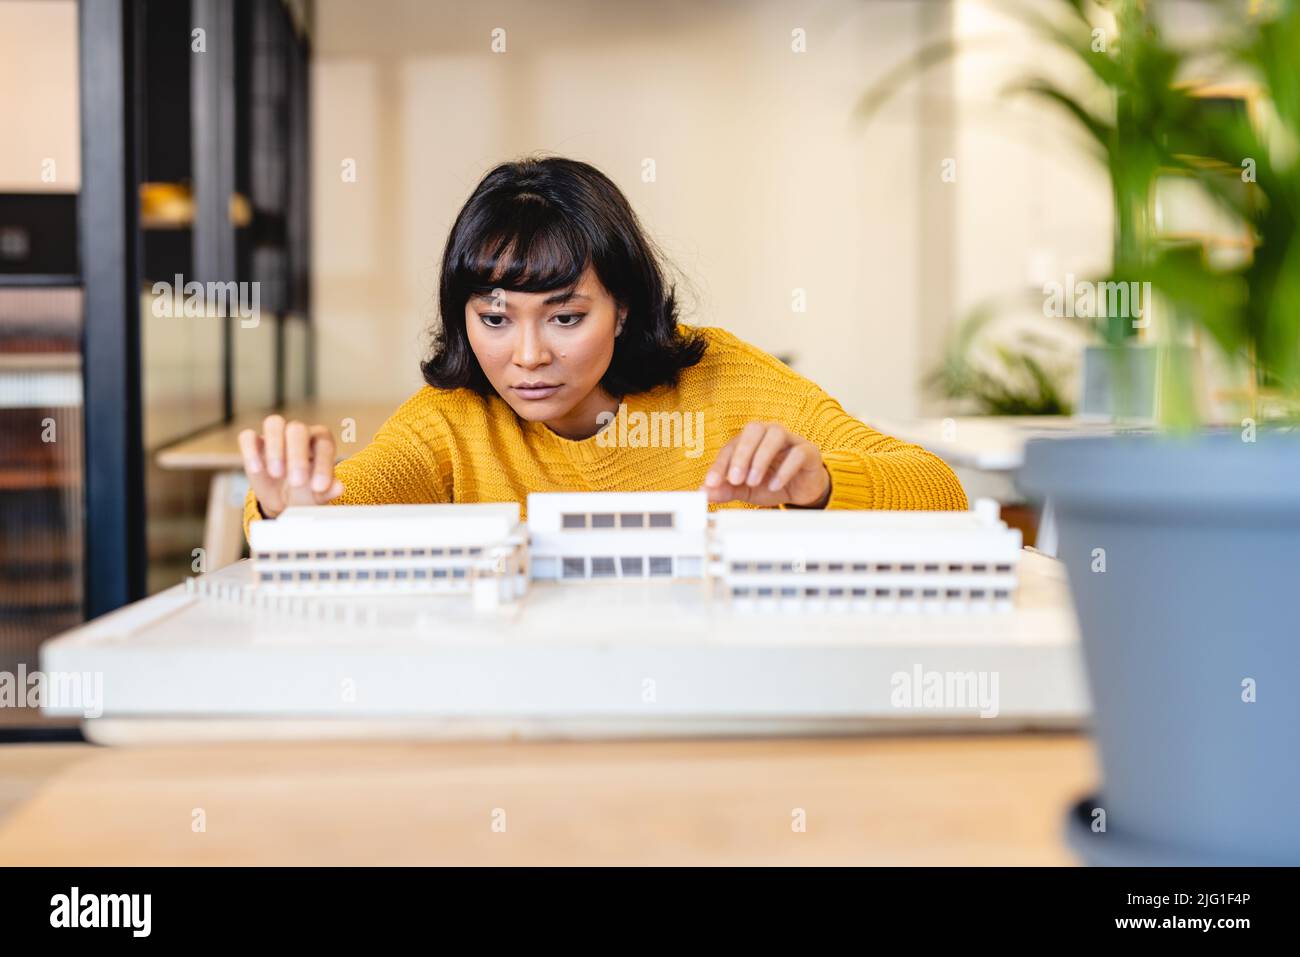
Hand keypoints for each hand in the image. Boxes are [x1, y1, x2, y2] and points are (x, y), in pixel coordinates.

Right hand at [238, 414, 344, 518]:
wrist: (283, 501)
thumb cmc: (306, 494)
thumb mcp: (317, 497)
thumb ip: (328, 491)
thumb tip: (339, 488)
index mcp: (321, 442)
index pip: (324, 445)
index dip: (323, 465)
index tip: (319, 487)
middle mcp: (300, 433)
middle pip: (298, 430)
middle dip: (297, 456)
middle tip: (296, 482)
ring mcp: (276, 435)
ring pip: (274, 423)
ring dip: (275, 447)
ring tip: (276, 474)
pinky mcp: (255, 443)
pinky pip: (248, 436)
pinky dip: (250, 450)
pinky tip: (256, 469)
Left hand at [701, 421, 830, 507]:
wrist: (801, 491)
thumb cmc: (772, 483)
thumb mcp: (746, 490)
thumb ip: (726, 489)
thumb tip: (705, 492)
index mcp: (751, 439)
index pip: (732, 445)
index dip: (720, 464)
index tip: (712, 482)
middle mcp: (769, 433)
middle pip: (754, 430)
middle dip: (741, 455)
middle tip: (734, 479)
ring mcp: (790, 439)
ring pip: (775, 434)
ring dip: (760, 458)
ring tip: (753, 481)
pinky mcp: (808, 451)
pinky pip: (797, 453)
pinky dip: (784, 470)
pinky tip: (774, 485)